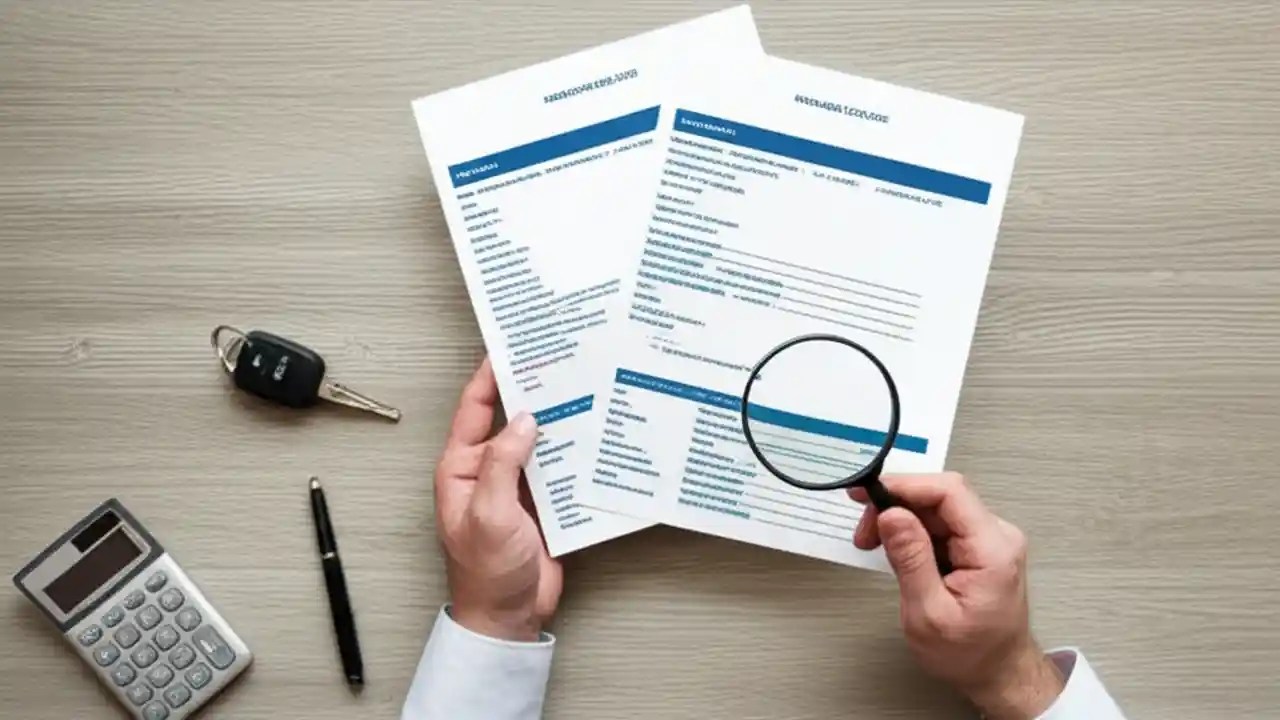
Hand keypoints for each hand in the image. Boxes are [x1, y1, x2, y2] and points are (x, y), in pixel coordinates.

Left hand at [434, 358, 562, 641]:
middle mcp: (488, 470)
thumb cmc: (485, 573)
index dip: (491, 376)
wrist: (508, 616)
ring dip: (559, 421)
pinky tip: (594, 438)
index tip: (510, 348)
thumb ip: (503, 462)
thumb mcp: (488, 512)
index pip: (475, 408)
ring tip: (583, 392)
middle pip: (512, 418)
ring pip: (539, 441)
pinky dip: (575, 453)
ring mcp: (516, 486)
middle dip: (533, 392)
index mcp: (462, 467)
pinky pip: (559, 468)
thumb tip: (524, 420)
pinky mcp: (542, 503)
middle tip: (557, 362)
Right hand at [852, 474, 1063, 718]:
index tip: (868, 493)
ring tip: (873, 543)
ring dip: (900, 519)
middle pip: (940, 496)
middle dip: (895, 505)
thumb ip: (910, 560)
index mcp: (992, 550)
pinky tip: (896, 549)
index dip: (905, 486)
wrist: (999, 674)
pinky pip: (941, 523)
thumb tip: (891, 515)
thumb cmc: (970, 655)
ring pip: (937, 508)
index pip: (949, 493)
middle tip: (864, 531)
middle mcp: (997, 536)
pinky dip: (912, 530)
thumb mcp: (929, 614)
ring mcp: (990, 539)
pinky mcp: (978, 545)